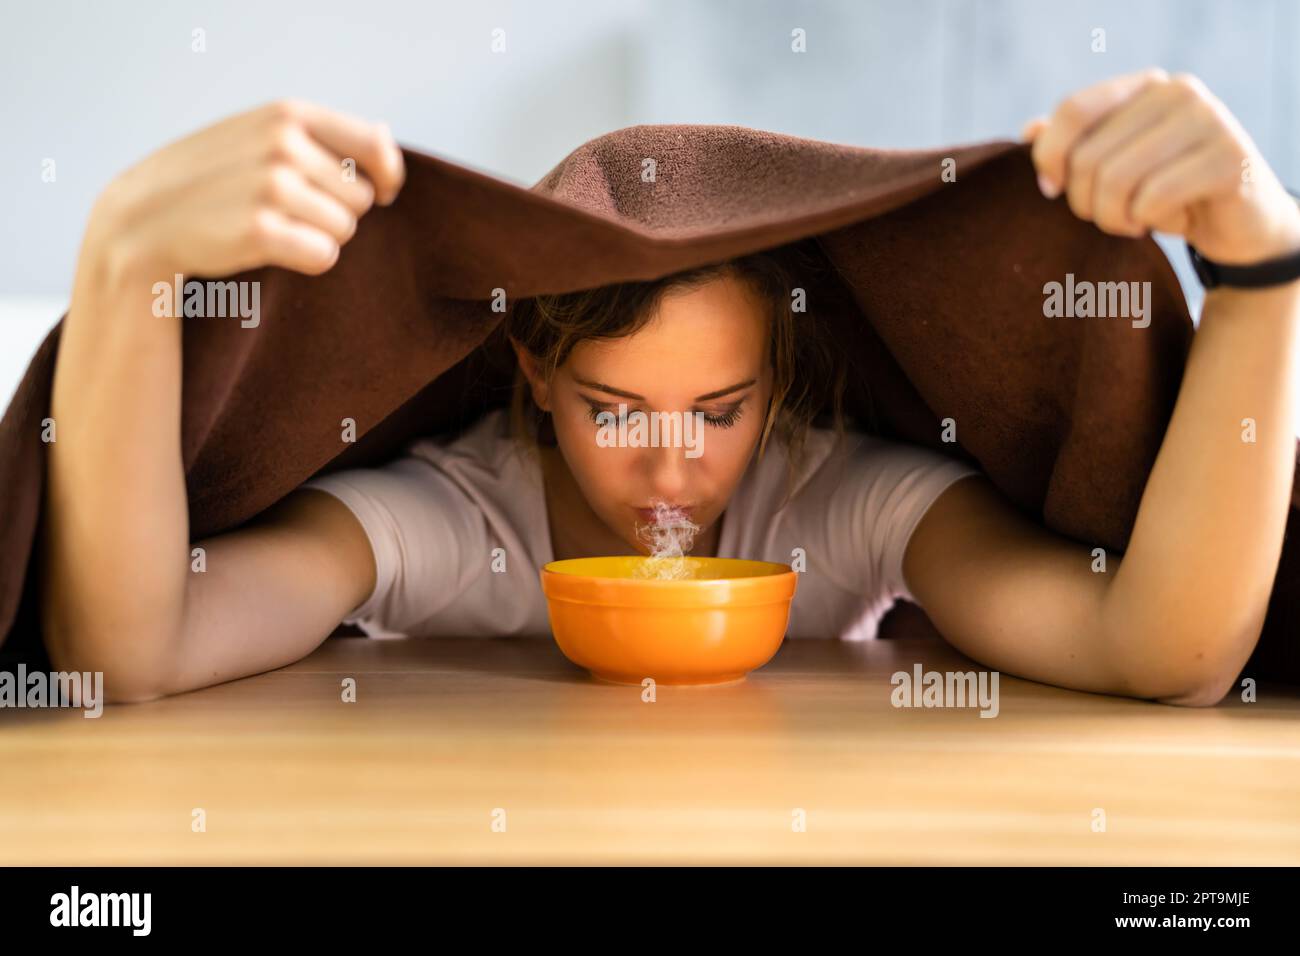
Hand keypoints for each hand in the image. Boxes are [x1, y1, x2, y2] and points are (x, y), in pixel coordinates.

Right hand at [85, 99, 405, 279]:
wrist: (142, 218)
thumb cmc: (213, 179)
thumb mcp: (260, 133)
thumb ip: (321, 133)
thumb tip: (386, 136)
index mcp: (288, 113)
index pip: (375, 145)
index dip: (387, 175)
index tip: (384, 191)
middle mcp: (283, 143)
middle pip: (362, 199)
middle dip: (335, 210)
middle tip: (287, 211)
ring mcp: (271, 185)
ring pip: (345, 230)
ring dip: (318, 236)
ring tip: (272, 226)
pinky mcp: (260, 230)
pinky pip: (325, 256)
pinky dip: (307, 261)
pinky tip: (271, 249)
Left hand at [1022, 68, 1299, 264]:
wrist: (1235, 222)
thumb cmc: (1164, 193)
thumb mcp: (1113, 167)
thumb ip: (1074, 146)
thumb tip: (1029, 131)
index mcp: (1144, 85)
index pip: (1073, 109)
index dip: (1048, 156)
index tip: (1050, 190)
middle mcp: (1178, 92)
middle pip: (1088, 155)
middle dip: (1084, 202)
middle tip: (1106, 216)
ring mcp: (1209, 120)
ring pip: (1116, 180)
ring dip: (1112, 218)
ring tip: (1131, 223)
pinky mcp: (1229, 158)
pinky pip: (1153, 199)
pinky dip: (1146, 222)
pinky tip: (1164, 222)